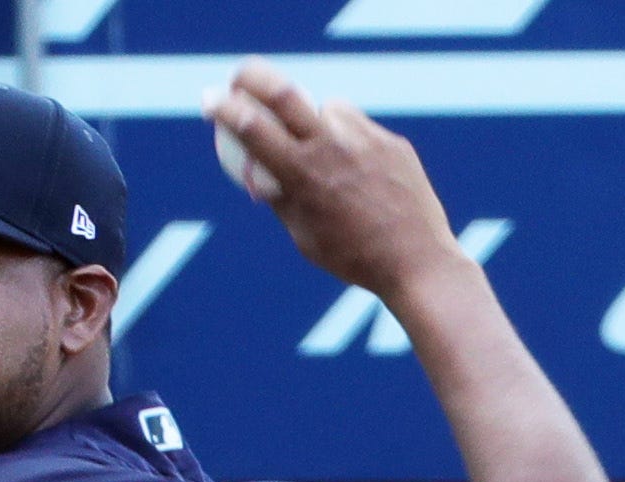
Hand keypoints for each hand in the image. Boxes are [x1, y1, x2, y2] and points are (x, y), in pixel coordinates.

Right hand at [204, 58, 460, 306]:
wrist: (415, 261)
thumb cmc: (352, 258)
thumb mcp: (304, 236)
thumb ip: (280, 199)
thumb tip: (257, 173)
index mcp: (303, 175)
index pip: (253, 127)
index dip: (225, 108)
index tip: (209, 100)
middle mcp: (331, 146)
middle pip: (282, 91)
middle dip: (252, 78)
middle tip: (239, 80)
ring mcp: (364, 138)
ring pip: (327, 109)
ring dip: (316, 124)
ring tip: (327, 159)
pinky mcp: (390, 141)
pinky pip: (359, 128)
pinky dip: (348, 141)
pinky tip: (358, 174)